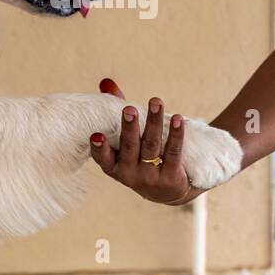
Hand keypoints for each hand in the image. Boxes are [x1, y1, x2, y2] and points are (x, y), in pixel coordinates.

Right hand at [88, 78, 206, 205]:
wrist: (168, 191)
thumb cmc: (141, 157)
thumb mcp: (127, 139)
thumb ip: (116, 110)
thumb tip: (106, 82)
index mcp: (115, 167)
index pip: (104, 158)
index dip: (99, 148)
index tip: (96, 135)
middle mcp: (130, 175)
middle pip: (130, 148)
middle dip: (129, 128)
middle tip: (129, 109)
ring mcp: (151, 178)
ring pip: (152, 146)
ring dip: (154, 123)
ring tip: (156, 102)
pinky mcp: (172, 178)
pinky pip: (174, 152)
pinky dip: (176, 134)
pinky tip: (178, 119)